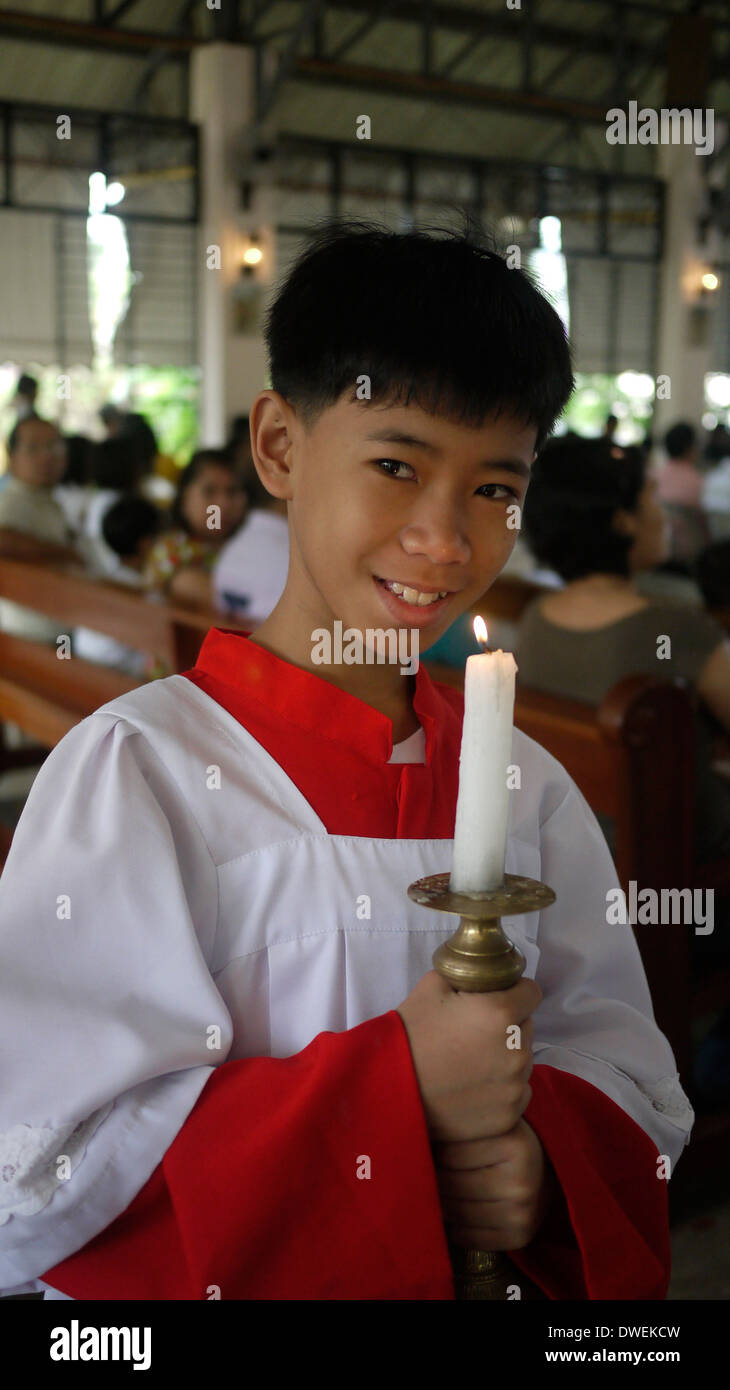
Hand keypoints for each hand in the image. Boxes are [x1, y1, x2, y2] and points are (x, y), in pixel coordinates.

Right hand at [396, 970, 540, 1141]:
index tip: (494, 1000)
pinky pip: (516, 1091)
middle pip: (526, 1027)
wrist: (390, 1089)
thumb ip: (467, 975)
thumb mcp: (432, 986)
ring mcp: (515, 1086)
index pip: (531, 992)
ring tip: (470, 1063)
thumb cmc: (410, 1034)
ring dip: (505, 1057)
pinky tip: (472, 1088)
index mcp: (501, 1013)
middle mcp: (517, 1050)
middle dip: (508, 1026)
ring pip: (522, 1061)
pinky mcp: (509, 1115)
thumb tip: (482, 975)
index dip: (513, 992)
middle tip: (474, 1034)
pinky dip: (501, 1088)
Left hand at [433, 1118, 556, 1250]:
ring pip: (456, 1212)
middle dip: (436, 1179)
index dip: (436, 1151)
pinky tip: (459, 1215)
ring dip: (442, 1204)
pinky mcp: (520, 1236)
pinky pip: (469, 1238)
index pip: (448, 1154)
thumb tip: (413, 1136)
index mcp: (514, 1143)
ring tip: (444, 1191)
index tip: (436, 1147)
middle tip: (433, 1172)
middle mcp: (521, 1181)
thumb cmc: (504, 1141)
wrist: (545, 1171)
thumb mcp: (489, 1123)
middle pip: (451, 1185)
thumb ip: (458, 1125)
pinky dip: (456, 1229)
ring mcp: (523, 1212)